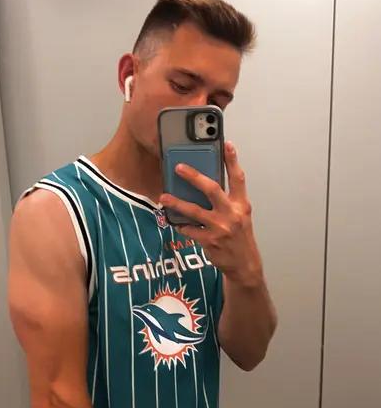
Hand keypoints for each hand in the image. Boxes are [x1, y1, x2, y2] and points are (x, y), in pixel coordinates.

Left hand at [160, 141, 262, 285]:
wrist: (244, 263)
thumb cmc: (239, 236)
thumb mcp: (240, 214)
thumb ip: (227, 200)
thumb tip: (205, 184)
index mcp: (241, 204)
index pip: (238, 178)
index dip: (232, 160)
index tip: (227, 144)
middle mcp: (232, 213)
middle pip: (211, 189)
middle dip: (194, 176)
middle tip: (178, 167)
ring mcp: (220, 228)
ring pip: (194, 211)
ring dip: (177, 202)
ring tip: (163, 197)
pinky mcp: (209, 241)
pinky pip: (190, 230)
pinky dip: (181, 225)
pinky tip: (175, 222)